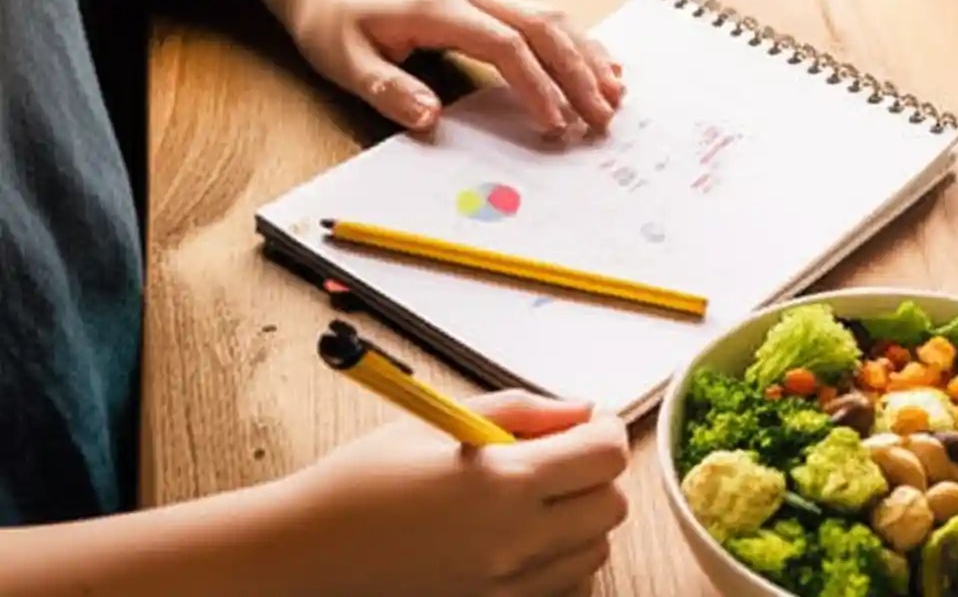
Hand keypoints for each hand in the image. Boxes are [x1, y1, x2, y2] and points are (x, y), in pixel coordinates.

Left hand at [287, 0, 625, 138]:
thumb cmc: (338, 24)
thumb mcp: (346, 61)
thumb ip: (388, 89)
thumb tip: (430, 118)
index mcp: (440, 7)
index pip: (506, 44)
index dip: (537, 85)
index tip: (556, 124)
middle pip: (543, 27)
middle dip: (579, 74)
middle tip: (602, 118)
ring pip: (552, 19)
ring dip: (587, 58)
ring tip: (614, 98)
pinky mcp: (490, 2)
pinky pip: (544, 18)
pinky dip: (578, 44)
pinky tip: (602, 67)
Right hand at [293, 390, 629, 596]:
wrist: (312, 551)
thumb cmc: (365, 482)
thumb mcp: (443, 422)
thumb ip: (523, 411)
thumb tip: (578, 409)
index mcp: (505, 481)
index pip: (606, 455)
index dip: (605, 429)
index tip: (589, 421)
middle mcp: (517, 537)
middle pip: (612, 503)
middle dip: (597, 470)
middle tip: (563, 452)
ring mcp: (510, 581)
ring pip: (597, 547)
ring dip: (583, 515)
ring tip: (537, 494)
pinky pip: (565, 582)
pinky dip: (562, 556)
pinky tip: (524, 532)